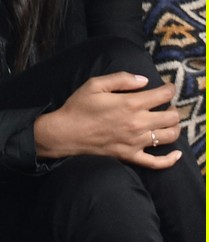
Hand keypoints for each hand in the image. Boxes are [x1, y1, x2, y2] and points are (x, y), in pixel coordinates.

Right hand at [34, 72, 182, 168]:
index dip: (170, 89)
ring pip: (169, 136)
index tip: (168, 87)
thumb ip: (121, 79)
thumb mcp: (95, 84)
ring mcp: (135, 142)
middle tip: (167, 105)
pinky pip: (156, 162)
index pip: (163, 95)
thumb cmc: (78, 107)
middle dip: (173, 108)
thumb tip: (144, 80)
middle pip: (171, 117)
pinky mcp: (130, 156)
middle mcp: (137, 123)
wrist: (65, 134)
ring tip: (168, 122)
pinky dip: (170, 160)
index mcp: (130, 104)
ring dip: (174, 127)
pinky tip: (176, 154)